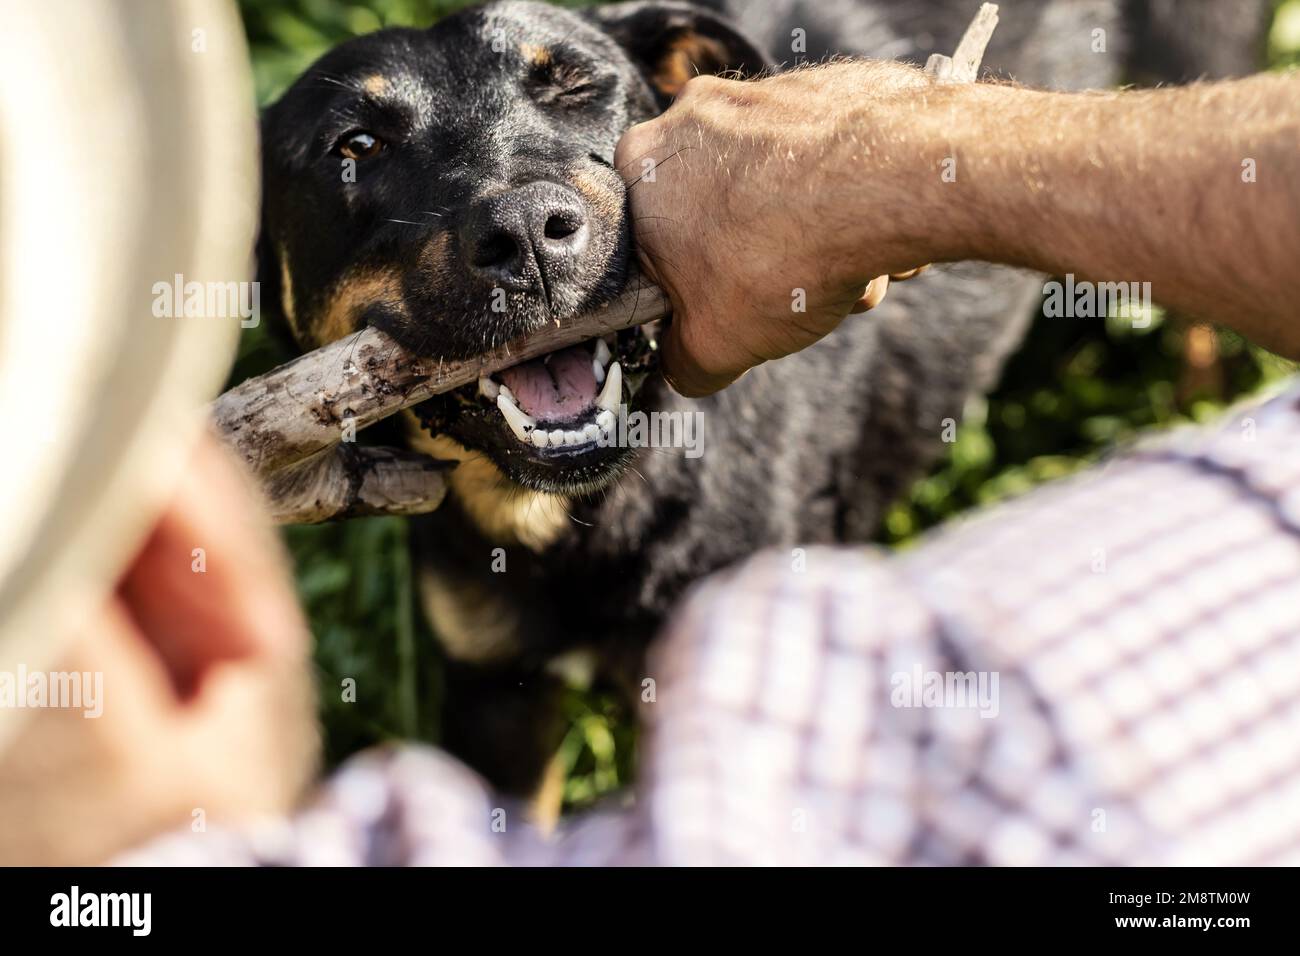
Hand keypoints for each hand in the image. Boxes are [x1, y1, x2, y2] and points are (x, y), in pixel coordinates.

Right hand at [615, 63, 942, 395]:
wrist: (889, 185)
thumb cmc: (782, 257)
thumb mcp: (714, 345)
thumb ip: (685, 362)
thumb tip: (687, 367)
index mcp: (642, 167)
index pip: (650, 247)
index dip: (692, 292)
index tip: (728, 313)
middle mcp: (695, 115)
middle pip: (724, 221)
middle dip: (766, 269)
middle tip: (796, 297)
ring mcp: (764, 96)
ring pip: (783, 197)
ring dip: (818, 248)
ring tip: (851, 276)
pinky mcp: (828, 92)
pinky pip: (830, 168)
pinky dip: (852, 208)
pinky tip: (875, 238)